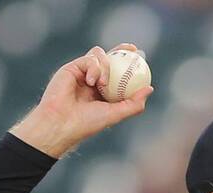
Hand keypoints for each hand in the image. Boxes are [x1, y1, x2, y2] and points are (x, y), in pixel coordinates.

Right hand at [10, 44, 153, 157]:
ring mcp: (82, 72)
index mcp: (103, 92)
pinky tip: (91, 81)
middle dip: (121, 50)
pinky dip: (94, 68)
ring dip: (106, 67)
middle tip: (133, 49)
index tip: (141, 58)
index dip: (129, 64)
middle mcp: (93, 80)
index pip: (118, 73)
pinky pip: (89, 59)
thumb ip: (133, 103)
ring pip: (99, 56)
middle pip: (109, 58)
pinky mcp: (72, 67)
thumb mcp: (115, 114)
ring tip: (102, 84)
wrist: (62, 122)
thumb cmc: (87, 123)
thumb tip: (150, 88)